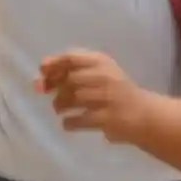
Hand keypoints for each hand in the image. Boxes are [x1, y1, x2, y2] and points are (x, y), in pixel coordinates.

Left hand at [37, 50, 152, 143]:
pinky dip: (68, 123)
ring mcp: (108, 98)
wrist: (142, 114)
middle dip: (56, 89)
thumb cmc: (115, 90)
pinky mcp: (107, 119)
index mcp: (102, 61)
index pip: (71, 58)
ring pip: (73, 99)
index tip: (43, 73)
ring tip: (61, 109)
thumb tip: (38, 79)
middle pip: (70, 80)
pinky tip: (69, 122)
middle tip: (54, 97)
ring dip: (60, 105)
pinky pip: (78, 120)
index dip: (53, 65)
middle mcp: (106, 76)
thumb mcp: (100, 72)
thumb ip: (71, 71)